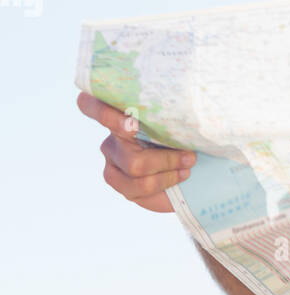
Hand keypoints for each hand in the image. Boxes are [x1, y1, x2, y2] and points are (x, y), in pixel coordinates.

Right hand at [77, 92, 196, 212]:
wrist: (191, 165)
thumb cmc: (183, 135)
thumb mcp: (179, 121)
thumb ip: (172, 113)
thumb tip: (185, 107)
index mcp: (120, 116)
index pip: (92, 106)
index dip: (103, 113)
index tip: (131, 123)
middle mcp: (112, 140)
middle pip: (131, 154)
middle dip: (166, 158)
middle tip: (190, 156)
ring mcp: (113, 165)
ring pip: (136, 171)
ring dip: (168, 171)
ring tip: (187, 166)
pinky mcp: (121, 185)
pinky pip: (140, 188)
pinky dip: (166, 183)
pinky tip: (179, 177)